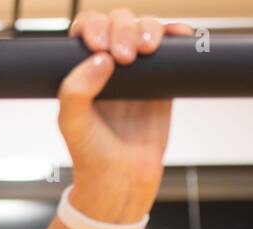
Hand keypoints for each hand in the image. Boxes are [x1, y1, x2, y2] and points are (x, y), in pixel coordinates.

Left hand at [57, 9, 193, 221]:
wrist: (122, 182)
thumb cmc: (91, 156)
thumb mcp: (72, 125)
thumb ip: (76, 91)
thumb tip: (101, 58)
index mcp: (81, 71)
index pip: (86, 30)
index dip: (93, 27)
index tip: (99, 45)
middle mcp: (108, 66)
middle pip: (118, 23)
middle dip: (123, 28)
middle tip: (125, 57)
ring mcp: (137, 72)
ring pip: (145, 29)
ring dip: (148, 28)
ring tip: (148, 49)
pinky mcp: (163, 81)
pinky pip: (174, 48)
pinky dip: (179, 34)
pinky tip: (180, 35)